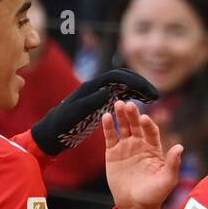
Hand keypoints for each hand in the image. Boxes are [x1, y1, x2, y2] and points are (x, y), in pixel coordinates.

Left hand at [31, 69, 159, 155]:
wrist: (52, 131)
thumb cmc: (63, 124)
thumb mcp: (76, 114)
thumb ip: (91, 102)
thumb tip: (109, 91)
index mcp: (92, 87)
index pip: (118, 77)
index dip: (135, 83)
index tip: (149, 93)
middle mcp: (97, 87)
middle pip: (123, 78)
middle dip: (140, 84)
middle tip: (155, 96)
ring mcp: (99, 93)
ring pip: (123, 86)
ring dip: (138, 90)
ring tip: (152, 99)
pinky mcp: (100, 102)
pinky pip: (120, 95)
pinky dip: (133, 97)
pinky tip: (140, 105)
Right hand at [103, 99, 182, 208]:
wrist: (135, 206)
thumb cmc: (154, 195)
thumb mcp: (167, 180)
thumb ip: (173, 163)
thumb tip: (180, 147)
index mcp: (154, 149)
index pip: (151, 132)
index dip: (148, 124)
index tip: (145, 118)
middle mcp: (140, 145)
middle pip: (136, 126)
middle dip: (133, 115)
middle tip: (128, 104)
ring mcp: (126, 147)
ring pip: (123, 128)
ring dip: (121, 116)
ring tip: (117, 104)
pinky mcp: (113, 153)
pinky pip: (111, 137)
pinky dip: (108, 127)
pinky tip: (106, 117)